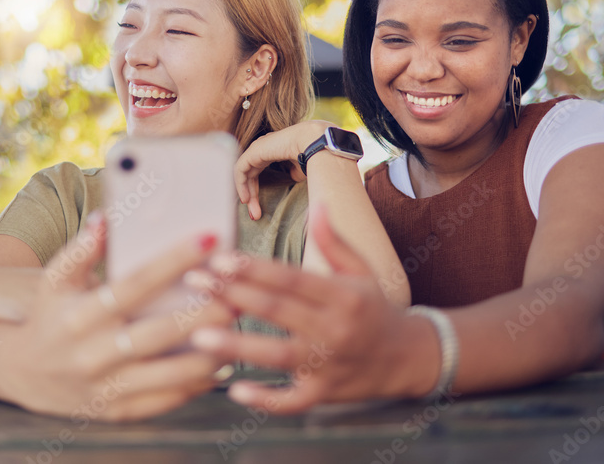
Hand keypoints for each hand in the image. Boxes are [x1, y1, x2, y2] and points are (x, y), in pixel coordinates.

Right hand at [0, 214, 234, 420]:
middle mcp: (93, 354)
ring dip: (209, 353)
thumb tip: (106, 219)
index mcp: (80, 316)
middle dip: (202, 313)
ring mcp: (107, 387)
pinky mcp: (118, 411)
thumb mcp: (56, 280)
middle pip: (158, 333)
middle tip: (237, 295)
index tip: (208, 238)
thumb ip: (82, 250)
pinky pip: (166, 400)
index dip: (173, 260)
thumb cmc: (52, 314)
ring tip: (237, 330)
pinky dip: (196, 384)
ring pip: (170, 375)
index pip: (135, 284)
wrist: (23, 372)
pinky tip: (219, 363)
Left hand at [190, 204, 428, 411]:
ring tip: (198, 336)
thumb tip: (317, 202)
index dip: (254, 269)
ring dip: (237, 346)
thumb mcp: (361, 270)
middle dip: (232, 295)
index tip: (219, 259)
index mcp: (343, 295)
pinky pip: (292, 401)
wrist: (409, 358)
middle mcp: (335, 329)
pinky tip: (235, 391)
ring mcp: (329, 365)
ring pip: (278, 355)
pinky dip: (265, 400)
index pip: (291, 279)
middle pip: (277, 311)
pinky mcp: (324, 395)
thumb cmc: (374, 308)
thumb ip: (333, 239)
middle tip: (193, 282)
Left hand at [235, 121, 331, 219]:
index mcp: (272, 150)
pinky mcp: (253, 151)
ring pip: (244, 174)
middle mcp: (262, 148)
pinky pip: (240, 170)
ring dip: (246, 193)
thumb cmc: (312, 153)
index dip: (255, 189)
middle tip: (256, 215)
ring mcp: (257, 148)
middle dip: (252, 196)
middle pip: (250, 175)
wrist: (313, 143)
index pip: (257, 172)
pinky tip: (246, 199)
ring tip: (252, 212)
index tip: (258, 207)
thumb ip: (294, 172)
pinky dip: (241, 185)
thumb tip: (292, 177)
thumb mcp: (301, 167)